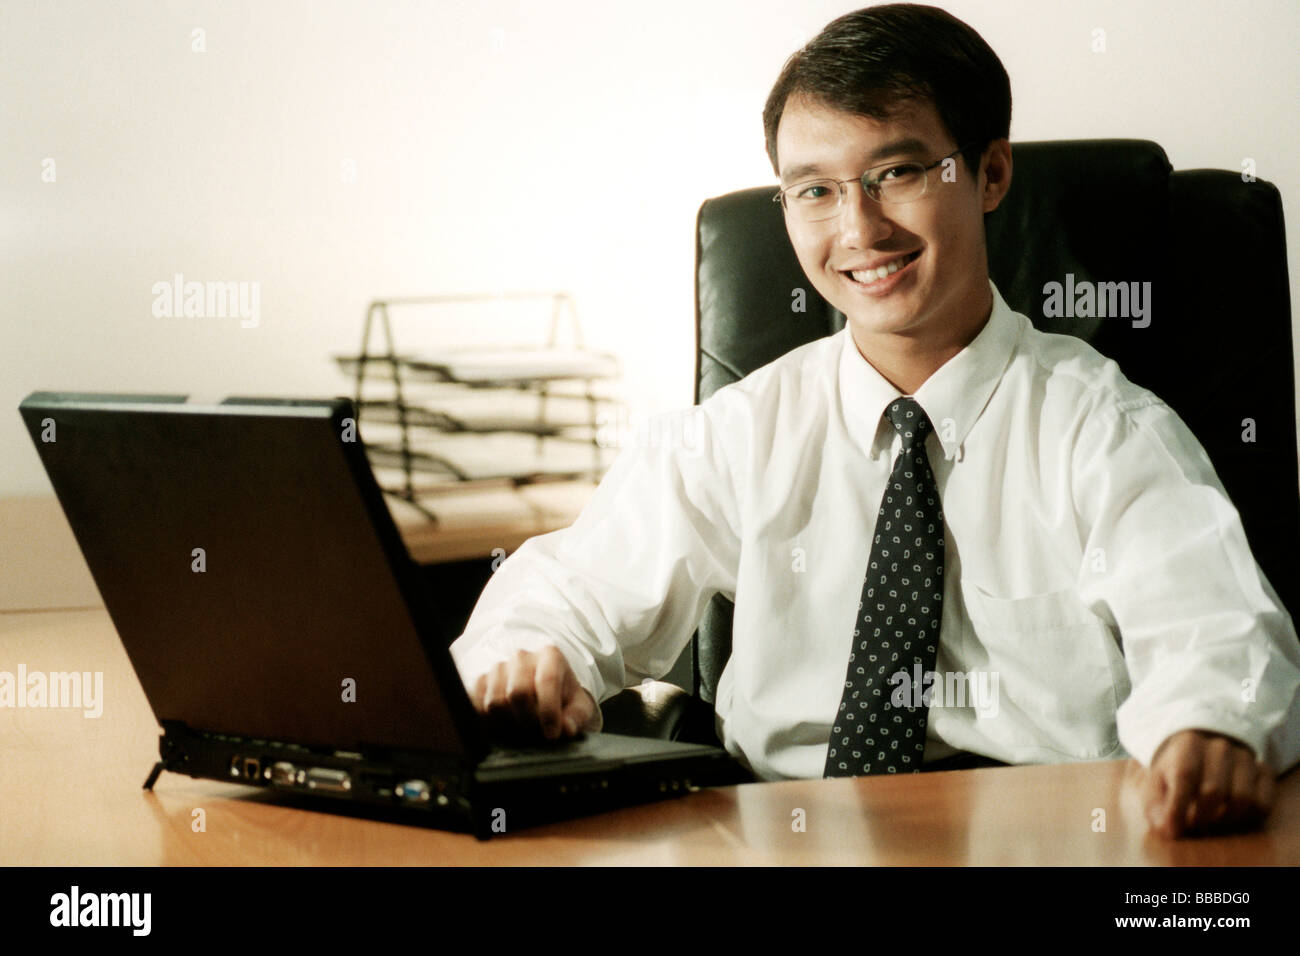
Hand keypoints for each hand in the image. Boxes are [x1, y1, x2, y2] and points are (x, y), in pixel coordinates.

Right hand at [471, 645, 598, 742]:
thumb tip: (566, 729)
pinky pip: (476, 706)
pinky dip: (489, 722)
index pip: (546, 681)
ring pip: (495, 703)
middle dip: (528, 720)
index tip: (552, 734)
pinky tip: (505, 725)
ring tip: (522, 728)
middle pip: (517, 693)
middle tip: (536, 731)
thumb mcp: (580, 709)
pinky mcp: (481, 682)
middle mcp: (522, 657)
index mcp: (551, 656)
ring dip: (509, 724)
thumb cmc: (564, 700)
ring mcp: (498, 668)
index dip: (549, 711)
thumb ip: (577, 718)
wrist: (544, 694)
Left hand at [1141, 729, 1274, 838]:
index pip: (1185, 776)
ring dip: (1226, 819)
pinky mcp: (1264, 771)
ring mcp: (1246, 758)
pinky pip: (1264, 803)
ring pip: (1244, 800)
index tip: (1173, 830)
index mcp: (1188, 744)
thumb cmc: (1176, 768)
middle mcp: (1220, 748)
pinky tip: (1231, 814)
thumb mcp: (1157, 780)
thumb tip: (1167, 829)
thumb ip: (1155, 803)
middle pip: (1214, 791)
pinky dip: (1248, 817)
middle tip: (1192, 825)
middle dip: (1201, 817)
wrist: (1203, 747)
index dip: (1179, 808)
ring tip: (1211, 820)